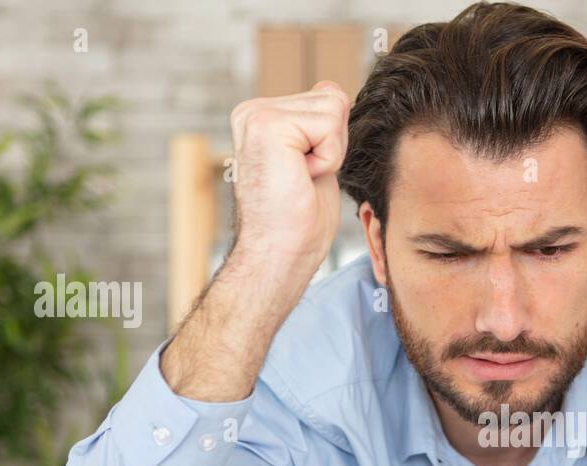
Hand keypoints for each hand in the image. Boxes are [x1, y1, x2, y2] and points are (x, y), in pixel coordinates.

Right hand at [227, 80, 350, 285]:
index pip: (326, 101)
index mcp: (261, 118)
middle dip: (333, 146)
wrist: (278, 256)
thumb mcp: (315, 162)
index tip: (304, 176)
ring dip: (330, 154)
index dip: (332, 145)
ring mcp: (257, 115)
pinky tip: (301, 178)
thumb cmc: (298, 224)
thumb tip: (331, 89)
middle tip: (303, 180)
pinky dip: (328, 159)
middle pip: (333, 100)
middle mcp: (252, 111)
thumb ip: (320, 126)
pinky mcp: (269, 124)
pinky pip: (331, 126)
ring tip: (300, 180)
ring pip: (334, 109)